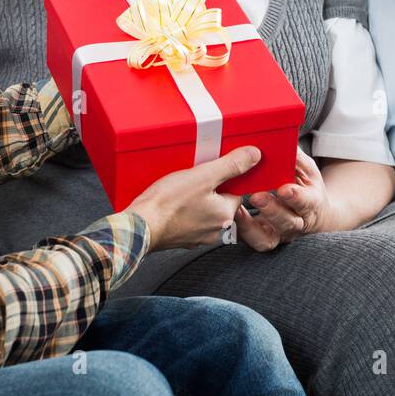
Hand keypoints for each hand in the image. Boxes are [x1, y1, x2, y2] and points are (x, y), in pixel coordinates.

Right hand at [127, 147, 260, 250]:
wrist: (138, 227)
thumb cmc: (168, 203)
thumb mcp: (203, 176)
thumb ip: (231, 165)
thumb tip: (255, 156)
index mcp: (226, 215)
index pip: (235, 191)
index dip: (222, 177)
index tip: (208, 171)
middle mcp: (217, 230)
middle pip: (220, 201)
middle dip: (208, 189)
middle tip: (191, 179)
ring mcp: (198, 237)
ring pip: (204, 211)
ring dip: (195, 200)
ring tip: (179, 190)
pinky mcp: (182, 239)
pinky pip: (189, 220)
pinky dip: (183, 212)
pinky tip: (171, 203)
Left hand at [235, 148, 329, 251]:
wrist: (311, 214)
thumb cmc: (305, 186)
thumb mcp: (306, 169)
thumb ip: (295, 158)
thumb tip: (281, 141)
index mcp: (311, 203)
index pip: (306, 202)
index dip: (296, 197)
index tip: (284, 189)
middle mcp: (297, 222)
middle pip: (287, 222)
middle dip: (272, 210)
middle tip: (256, 196)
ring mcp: (280, 234)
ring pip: (267, 238)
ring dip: (251, 225)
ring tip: (236, 209)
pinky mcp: (265, 239)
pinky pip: (253, 240)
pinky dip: (241, 229)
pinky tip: (232, 214)